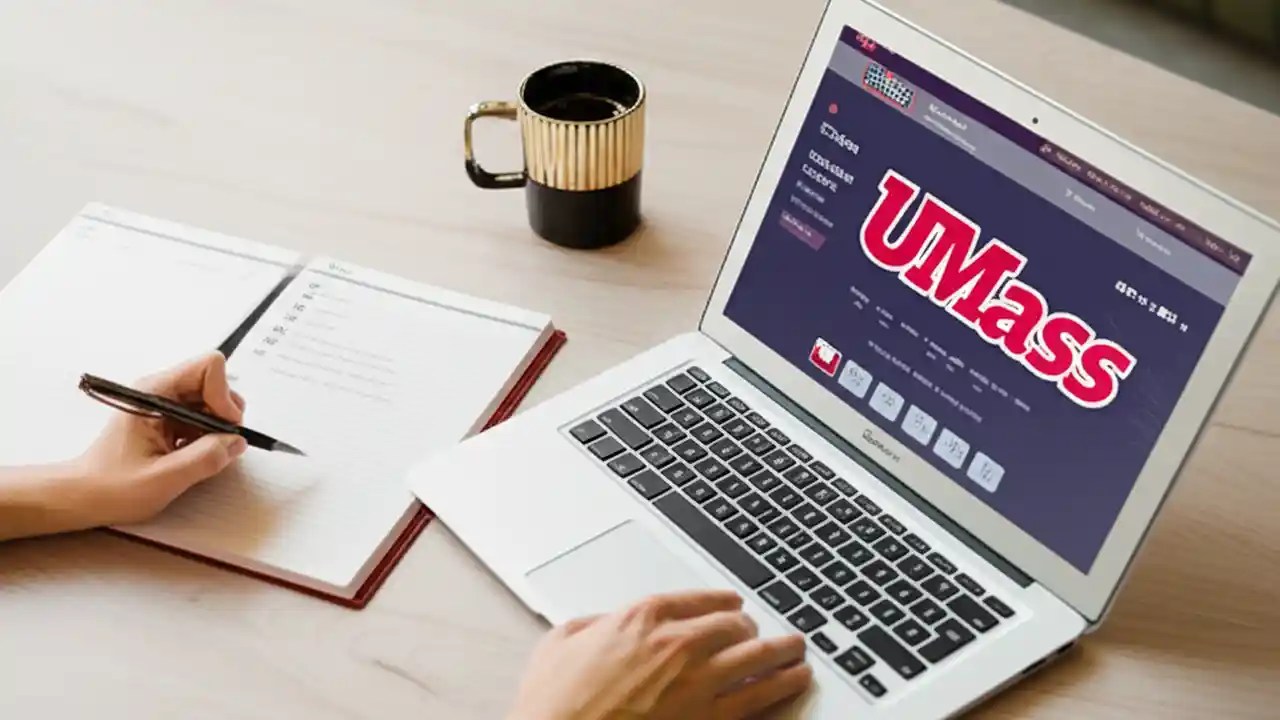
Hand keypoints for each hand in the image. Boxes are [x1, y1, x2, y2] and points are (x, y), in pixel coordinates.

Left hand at [71, 351, 247, 525]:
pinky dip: (207, 435)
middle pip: (212, 382)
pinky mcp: (166, 420)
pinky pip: (200, 416)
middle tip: (220, 443)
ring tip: (206, 452)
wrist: (84, 496)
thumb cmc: (114, 487)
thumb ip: (205, 458)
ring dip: (217, 425)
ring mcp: (163, 405)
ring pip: (209, 400)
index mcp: (154, 394)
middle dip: (225, 412)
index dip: (223, 395)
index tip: (223, 427)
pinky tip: (193, 456)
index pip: (208, 368)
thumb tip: (236, 442)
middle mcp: (159, 391)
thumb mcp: (164, 478)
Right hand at [506, 589, 811, 719]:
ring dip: (784, 657)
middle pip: (736, 628)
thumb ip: (593, 624)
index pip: (701, 600)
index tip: (735, 607)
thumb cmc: (553, 704)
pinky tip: (792, 688)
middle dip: (755, 632)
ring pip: (760, 663)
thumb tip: (604, 623)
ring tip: (799, 655)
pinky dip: (781, 694)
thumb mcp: (561, 642)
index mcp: (643, 618)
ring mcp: (697, 687)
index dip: (724, 603)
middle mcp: (678, 645)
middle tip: (767, 634)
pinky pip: (758, 705)